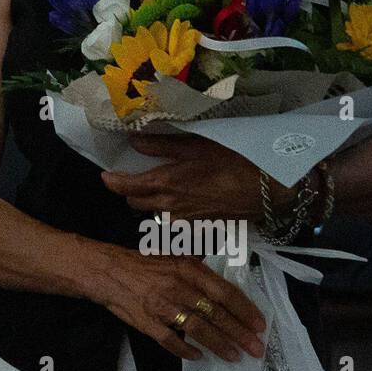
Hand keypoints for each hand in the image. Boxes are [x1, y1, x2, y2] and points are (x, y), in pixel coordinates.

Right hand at [92, 246, 266, 363]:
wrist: (107, 271)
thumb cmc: (143, 264)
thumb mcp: (174, 257)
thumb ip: (200, 270)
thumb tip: (226, 285)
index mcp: (187, 269)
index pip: (224, 291)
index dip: (244, 310)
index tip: (260, 325)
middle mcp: (177, 287)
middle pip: (215, 314)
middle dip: (239, 334)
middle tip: (257, 349)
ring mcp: (162, 307)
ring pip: (198, 329)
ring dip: (219, 345)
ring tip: (234, 357)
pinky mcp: (147, 323)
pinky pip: (171, 341)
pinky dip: (186, 351)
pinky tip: (199, 357)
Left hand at [100, 132, 293, 221]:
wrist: (266, 190)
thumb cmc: (232, 161)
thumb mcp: (195, 145)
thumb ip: (161, 146)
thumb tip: (134, 141)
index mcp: (164, 183)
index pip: (125, 188)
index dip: (111, 181)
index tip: (105, 175)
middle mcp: (169, 207)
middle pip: (135, 204)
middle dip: (130, 193)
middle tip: (136, 178)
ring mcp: (183, 222)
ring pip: (154, 216)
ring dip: (151, 205)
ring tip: (160, 190)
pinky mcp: (198, 230)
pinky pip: (174, 225)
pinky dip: (171, 216)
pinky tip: (182, 204)